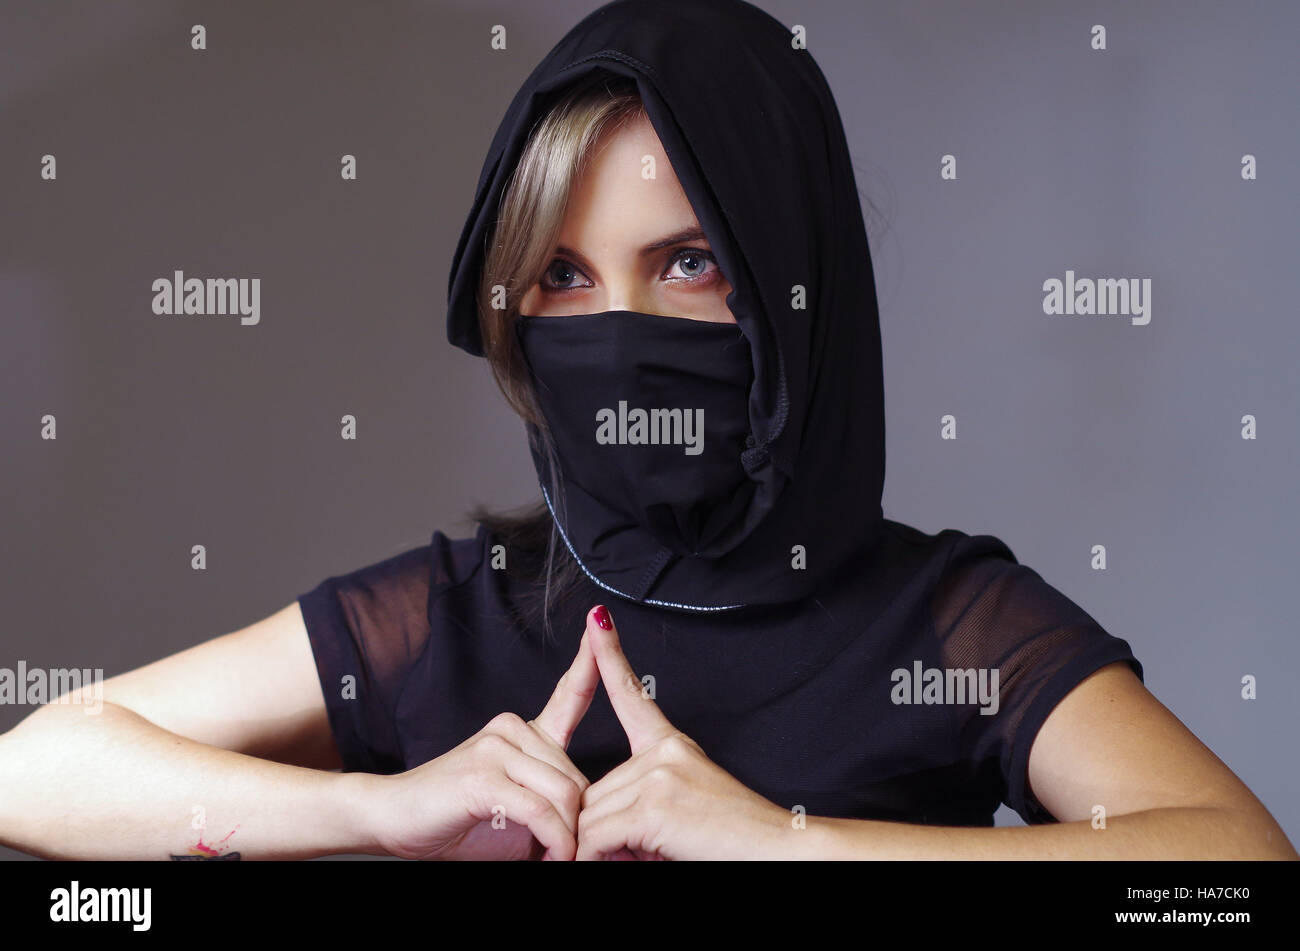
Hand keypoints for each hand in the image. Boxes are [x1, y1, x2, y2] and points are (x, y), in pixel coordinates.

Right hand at [366, 626, 599, 859]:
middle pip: (578, 779)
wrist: (392, 821)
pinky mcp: (483, 775)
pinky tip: (550, 855)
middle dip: (579, 824)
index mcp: (523, 733)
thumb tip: (587, 830)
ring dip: (568, 840)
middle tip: (568, 855)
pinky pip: (541, 812)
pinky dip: (553, 842)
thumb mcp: (515, 813)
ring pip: (564, 796)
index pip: (568, 693)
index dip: (592, 661)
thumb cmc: (456, 821)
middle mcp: (512, 730)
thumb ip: (551, 808)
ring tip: (557, 859)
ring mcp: (496, 748)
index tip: (602, 622)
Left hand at [576, 604, 789, 860]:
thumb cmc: (733, 840)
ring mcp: (659, 774)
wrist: (778, 853)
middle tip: (650, 849)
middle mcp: (664, 751)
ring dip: (606, 851)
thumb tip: (594, 826)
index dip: (609, 654)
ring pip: (590, 819)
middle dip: (605, 833)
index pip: (633, 694)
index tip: (596, 617)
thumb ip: (639, 804)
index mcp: (671, 746)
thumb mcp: (683, 809)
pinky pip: (597, 839)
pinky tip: (638, 861)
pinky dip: (599, 860)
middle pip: (593, 794)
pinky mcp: (654, 805)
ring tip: (656, 854)